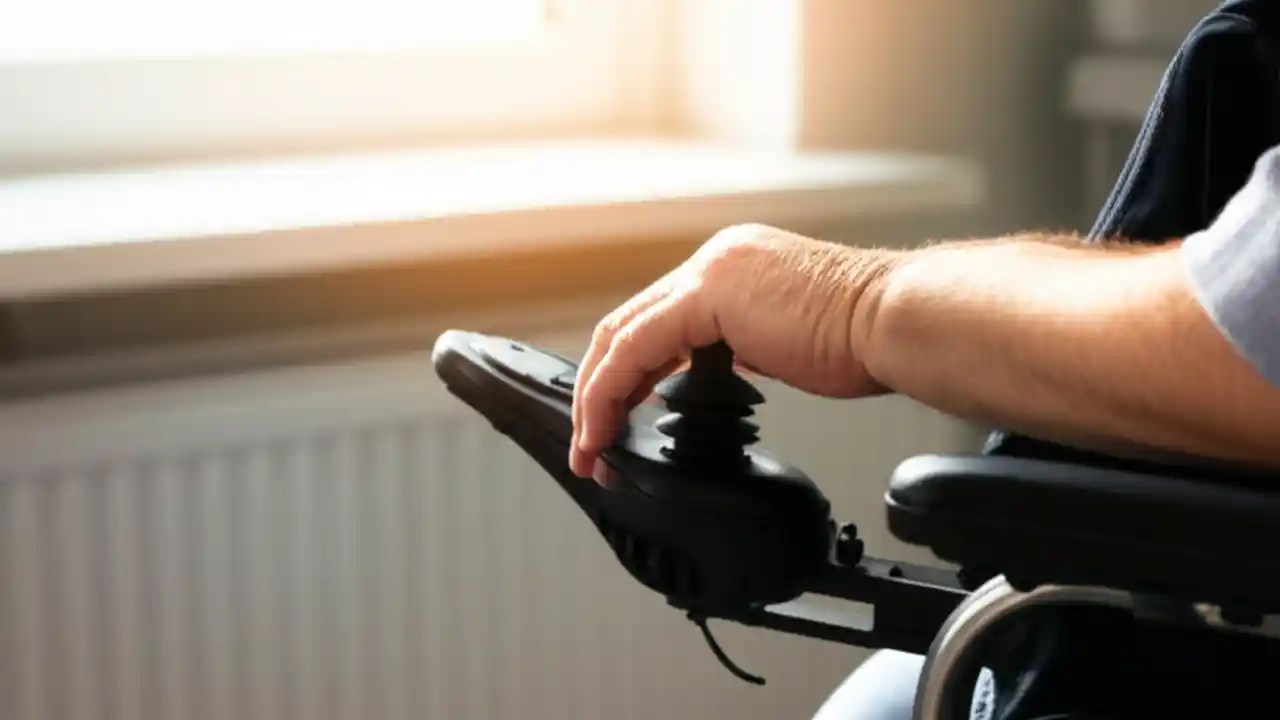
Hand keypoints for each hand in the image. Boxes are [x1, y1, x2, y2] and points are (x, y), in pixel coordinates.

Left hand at [569, 223, 900, 478]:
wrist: (895, 322)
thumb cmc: (865, 338)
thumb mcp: (784, 342)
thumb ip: (740, 349)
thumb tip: (716, 377)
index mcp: (732, 269)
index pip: (656, 321)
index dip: (626, 375)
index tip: (615, 420)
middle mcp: (715, 261)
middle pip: (627, 325)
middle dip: (598, 389)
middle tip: (588, 441)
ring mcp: (709, 271)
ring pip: (621, 336)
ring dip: (596, 396)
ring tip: (590, 446)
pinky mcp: (708, 295)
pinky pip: (636, 349)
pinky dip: (611, 392)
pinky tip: (607, 428)